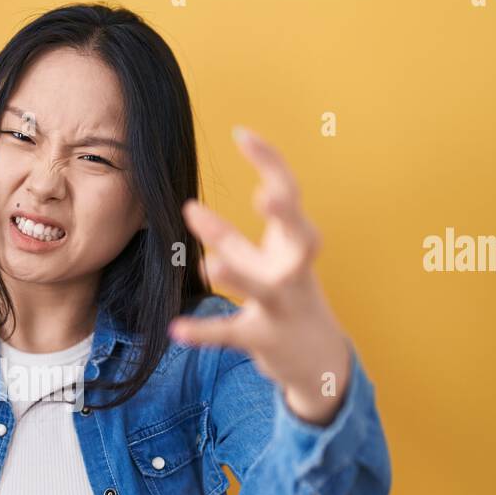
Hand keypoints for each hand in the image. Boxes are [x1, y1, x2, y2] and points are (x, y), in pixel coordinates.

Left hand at [168, 127, 351, 425]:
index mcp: (295, 243)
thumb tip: (189, 205)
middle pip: (299, 238)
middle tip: (267, 195)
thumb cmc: (290, 297)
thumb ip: (228, 236)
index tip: (241, 133)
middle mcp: (295, 270)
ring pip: (264, 288)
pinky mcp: (265, 339)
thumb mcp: (267, 260)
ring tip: (209, 265)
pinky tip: (175, 329)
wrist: (320, 361)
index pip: (289, 192)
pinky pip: (232, 334)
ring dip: (239, 276)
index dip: (270, 162)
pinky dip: (204, 333)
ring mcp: (283, 306)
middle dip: (286, 217)